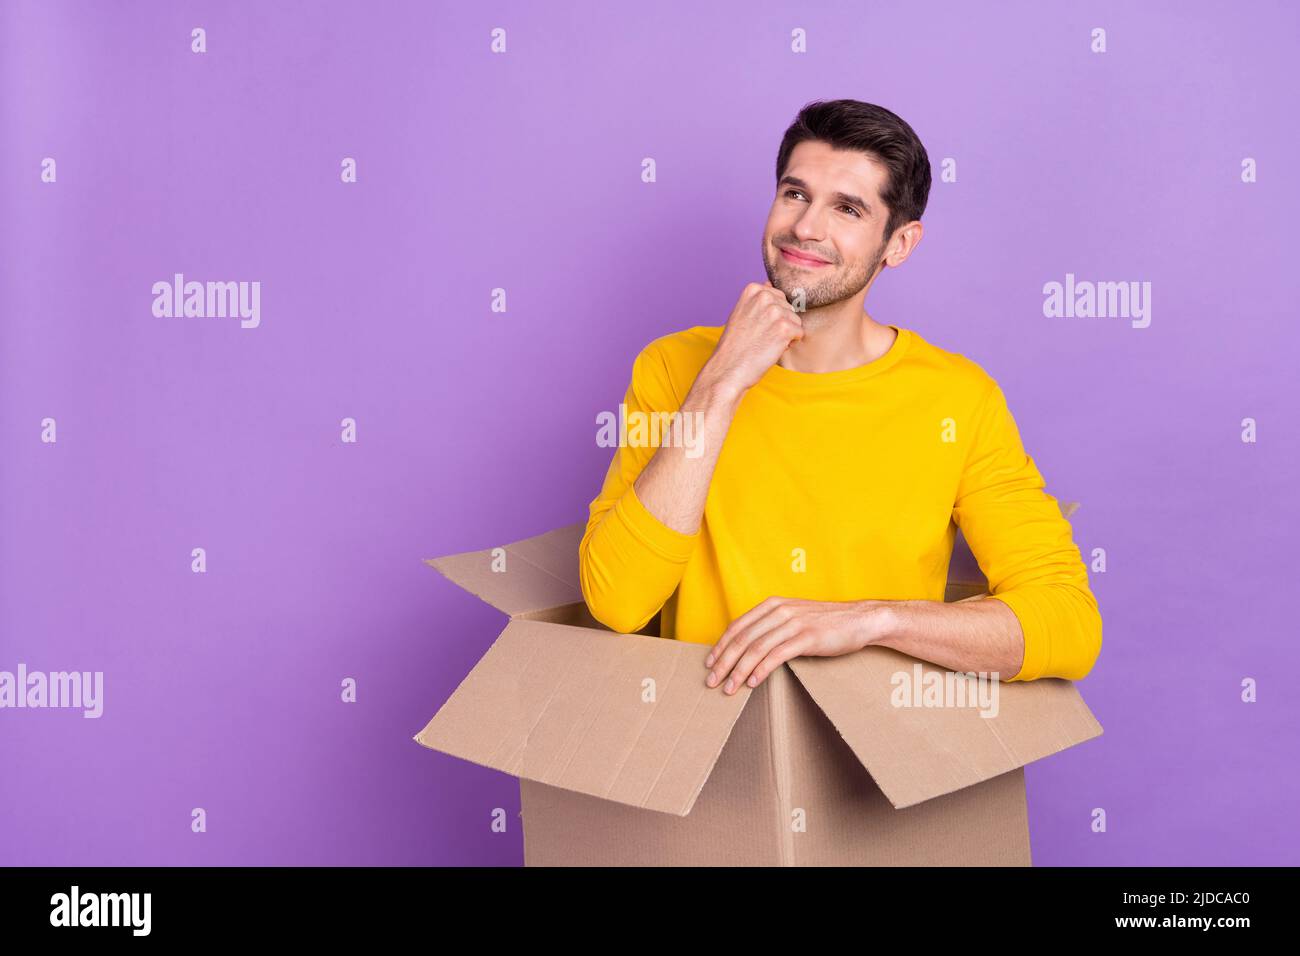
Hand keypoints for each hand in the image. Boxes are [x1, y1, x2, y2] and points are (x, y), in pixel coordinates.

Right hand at [700, 280, 803, 394]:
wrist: (728, 368)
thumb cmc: (735, 345)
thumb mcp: (741, 312)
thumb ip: (757, 299)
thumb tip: (769, 284)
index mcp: (753, 289)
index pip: (778, 297)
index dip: (771, 315)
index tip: (756, 326)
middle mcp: (764, 296)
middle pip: (789, 308)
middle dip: (781, 323)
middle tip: (761, 336)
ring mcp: (775, 311)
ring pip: (796, 321)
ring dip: (785, 335)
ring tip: (765, 343)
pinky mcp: (784, 328)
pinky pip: (799, 333)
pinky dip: (789, 344)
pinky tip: (772, 349)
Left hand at [703, 597, 888, 693]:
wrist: (860, 620)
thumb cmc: (826, 623)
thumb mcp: (794, 617)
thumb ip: (773, 626)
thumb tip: (749, 647)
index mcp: (773, 604)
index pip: (737, 626)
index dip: (721, 646)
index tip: (710, 664)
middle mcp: (779, 611)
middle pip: (742, 639)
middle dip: (724, 662)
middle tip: (712, 681)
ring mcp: (793, 623)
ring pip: (755, 649)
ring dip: (738, 671)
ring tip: (729, 688)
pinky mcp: (806, 638)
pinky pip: (776, 655)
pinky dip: (760, 670)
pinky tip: (752, 682)